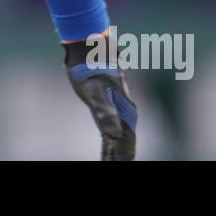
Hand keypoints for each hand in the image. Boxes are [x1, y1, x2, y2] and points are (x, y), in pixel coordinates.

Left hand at [63, 34, 136, 159]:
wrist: (88, 46)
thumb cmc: (89, 68)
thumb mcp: (94, 92)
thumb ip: (104, 113)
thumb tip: (114, 136)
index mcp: (125, 113)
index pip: (126, 145)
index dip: (124, 159)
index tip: (122, 168)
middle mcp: (124, 113)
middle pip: (125, 144)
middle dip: (122, 158)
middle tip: (115, 167)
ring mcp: (117, 110)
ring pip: (119, 140)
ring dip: (117, 154)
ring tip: (112, 164)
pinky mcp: (107, 106)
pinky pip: (111, 130)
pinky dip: (110, 144)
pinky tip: (109, 149)